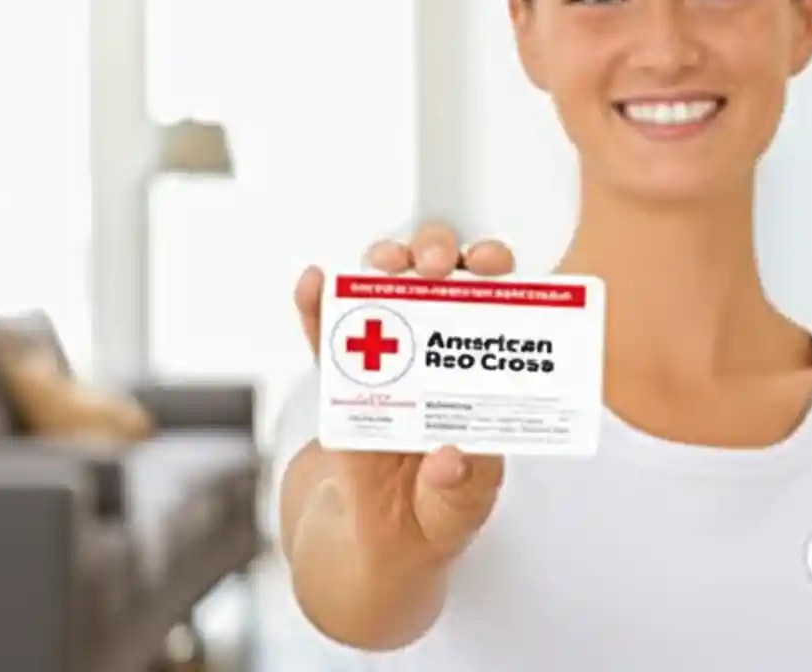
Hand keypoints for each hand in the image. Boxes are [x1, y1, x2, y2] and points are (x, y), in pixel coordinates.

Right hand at [291, 222, 513, 570]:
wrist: (362, 555)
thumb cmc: (425, 530)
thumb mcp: (455, 515)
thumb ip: (462, 488)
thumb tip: (452, 457)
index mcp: (477, 383)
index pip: (496, 312)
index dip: (496, 278)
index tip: (493, 265)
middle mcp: (436, 364)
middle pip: (440, 286)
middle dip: (438, 256)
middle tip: (435, 263)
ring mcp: (387, 369)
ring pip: (385, 298)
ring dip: (383, 267)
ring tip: (383, 263)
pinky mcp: (339, 386)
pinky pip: (329, 341)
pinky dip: (318, 309)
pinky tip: (315, 284)